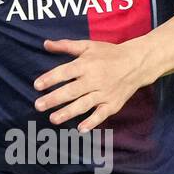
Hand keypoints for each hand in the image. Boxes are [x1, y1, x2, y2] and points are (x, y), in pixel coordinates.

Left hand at [33, 36, 147, 132]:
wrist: (137, 63)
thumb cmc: (109, 53)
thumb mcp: (88, 45)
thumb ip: (66, 46)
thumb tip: (45, 44)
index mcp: (86, 64)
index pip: (65, 72)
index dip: (51, 78)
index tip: (37, 85)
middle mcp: (94, 79)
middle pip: (72, 91)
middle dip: (54, 99)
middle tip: (38, 105)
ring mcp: (104, 93)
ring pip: (84, 104)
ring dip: (68, 113)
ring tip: (53, 119)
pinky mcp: (113, 104)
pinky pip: (101, 114)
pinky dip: (92, 122)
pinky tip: (81, 129)